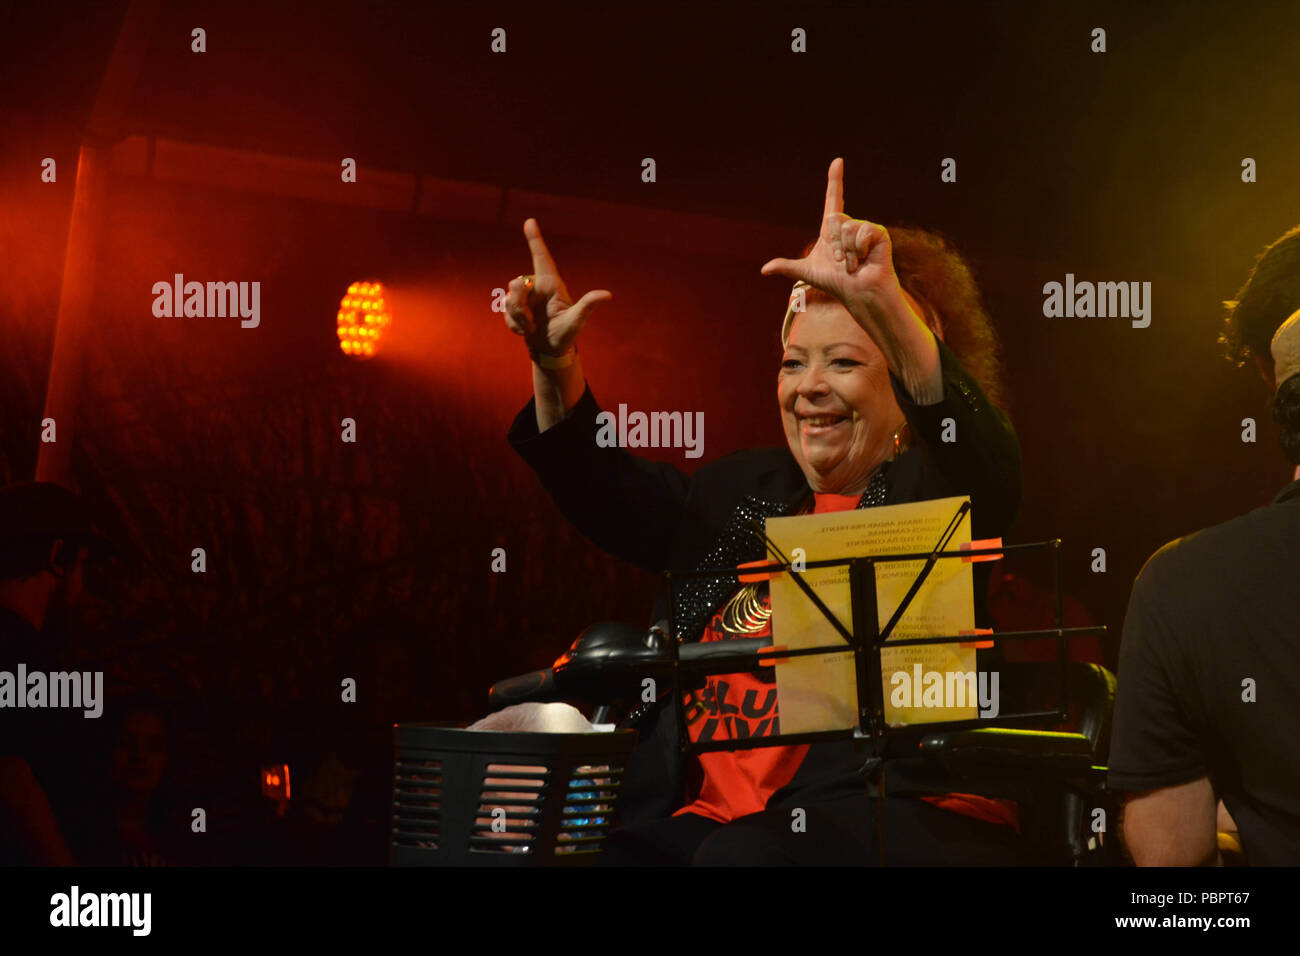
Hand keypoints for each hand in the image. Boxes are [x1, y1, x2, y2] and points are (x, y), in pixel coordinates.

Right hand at [504, 219, 611, 357]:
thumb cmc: (567, 333)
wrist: (551, 349)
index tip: (530, 221)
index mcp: (551, 284)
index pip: (541, 258)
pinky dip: (514, 325)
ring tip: (532, 328)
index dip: (535, 239)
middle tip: (531, 322)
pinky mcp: (514, 309)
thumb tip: (607, 295)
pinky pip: (505, 313)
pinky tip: (526, 332)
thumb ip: (587, 306)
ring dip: (518, 317)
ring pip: (508, 298)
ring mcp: (524, 298)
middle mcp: (536, 287)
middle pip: (516, 283)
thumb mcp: (577, 320)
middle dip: (519, 302)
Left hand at [760, 158, 924, 358]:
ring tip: (852, 263)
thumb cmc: (836, 283)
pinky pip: (861, 232)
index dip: (835, 181)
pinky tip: (864, 260)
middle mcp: (848, 225)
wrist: (857, 292)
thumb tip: (764, 270)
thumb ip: (787, 267)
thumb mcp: (807, 272)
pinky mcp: (877, 233)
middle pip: (833, 218)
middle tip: (840, 261)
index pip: (834, 199)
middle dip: (834, 244)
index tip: (837, 161)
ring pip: (846, 227)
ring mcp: (864, 228)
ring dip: (846, 250)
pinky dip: (858, 249)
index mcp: (833, 230)